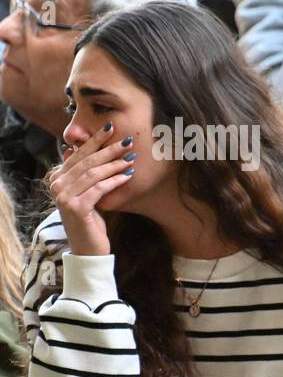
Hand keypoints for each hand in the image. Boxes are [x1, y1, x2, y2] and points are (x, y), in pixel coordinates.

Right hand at [49, 123, 136, 255]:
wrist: (88, 249)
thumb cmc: (91, 220)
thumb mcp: (87, 193)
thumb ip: (86, 174)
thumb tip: (93, 148)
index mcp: (57, 177)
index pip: (77, 154)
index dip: (94, 140)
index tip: (110, 128)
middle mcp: (56, 185)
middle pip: (86, 161)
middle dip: (108, 149)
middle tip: (127, 140)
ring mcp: (64, 196)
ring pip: (93, 173)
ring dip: (114, 164)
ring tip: (131, 157)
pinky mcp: (76, 207)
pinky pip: (99, 188)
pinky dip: (115, 180)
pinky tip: (128, 175)